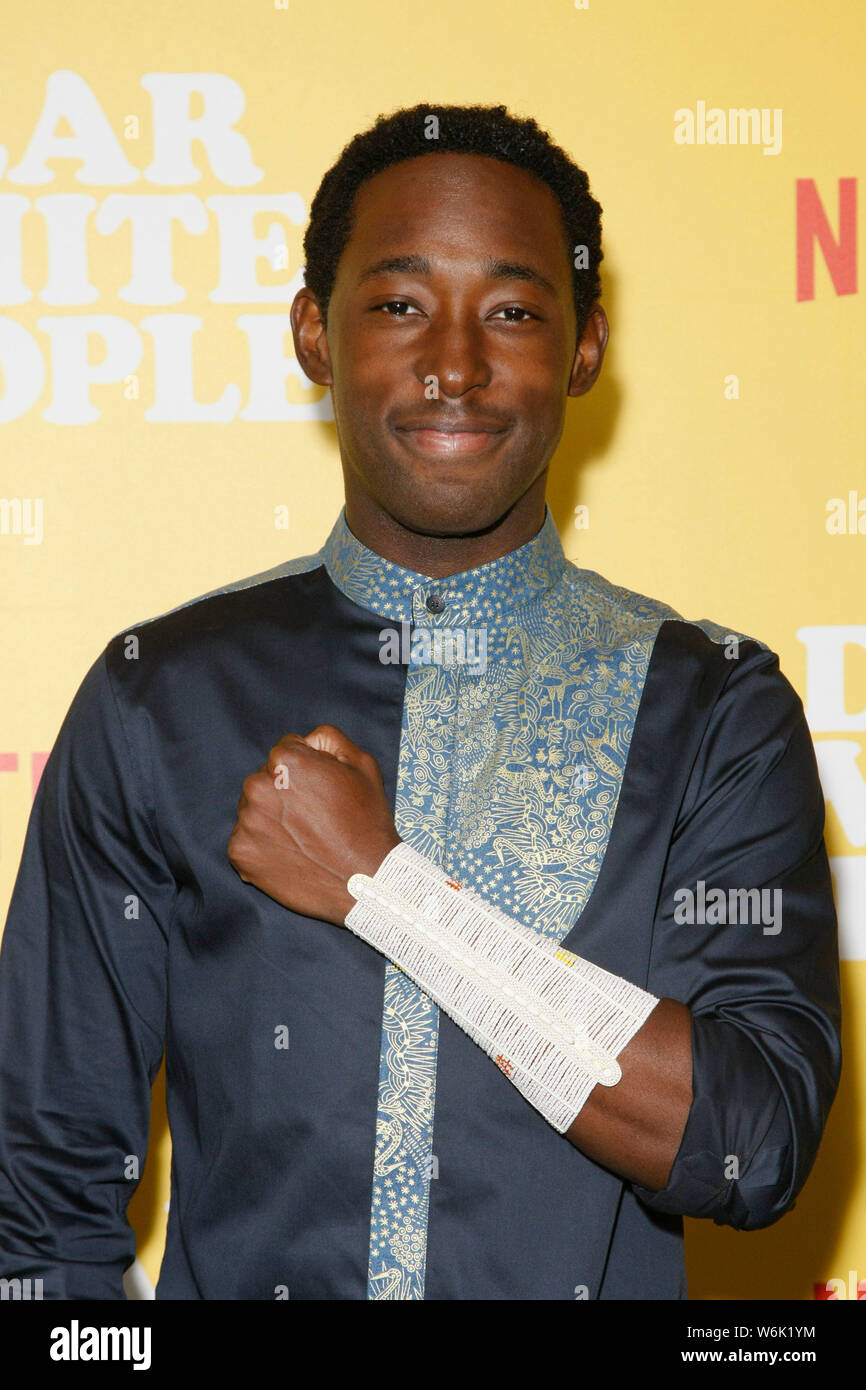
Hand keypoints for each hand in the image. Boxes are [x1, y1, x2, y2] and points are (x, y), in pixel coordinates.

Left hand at [227, 724, 401, 924]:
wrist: (365, 880)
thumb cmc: (367, 821)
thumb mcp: (362, 763)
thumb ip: (328, 739)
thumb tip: (305, 739)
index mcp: (284, 760)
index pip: (284, 752)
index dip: (306, 770)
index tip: (321, 791)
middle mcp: (257, 786)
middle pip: (264, 780)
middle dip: (284, 793)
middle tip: (313, 817)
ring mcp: (246, 821)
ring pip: (254, 810)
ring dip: (272, 818)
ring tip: (303, 838)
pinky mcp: (240, 853)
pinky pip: (246, 839)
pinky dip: (263, 846)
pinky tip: (291, 854)